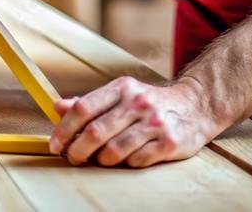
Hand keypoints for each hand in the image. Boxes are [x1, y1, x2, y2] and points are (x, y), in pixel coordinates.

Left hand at [48, 76, 215, 166]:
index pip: (84, 108)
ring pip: (114, 151)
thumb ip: (91, 102)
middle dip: (78, 150)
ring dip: (101, 160)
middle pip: (95, 132)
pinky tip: (128, 157)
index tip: (56, 143)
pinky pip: (136, 161)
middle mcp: (138, 103)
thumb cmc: (151, 102)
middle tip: (73, 157)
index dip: (64, 128)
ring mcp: (154, 123)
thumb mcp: (121, 94)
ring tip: (101, 159)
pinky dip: (126, 164)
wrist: (195, 105)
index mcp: (122, 88)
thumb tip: (58, 107)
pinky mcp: (168, 143)